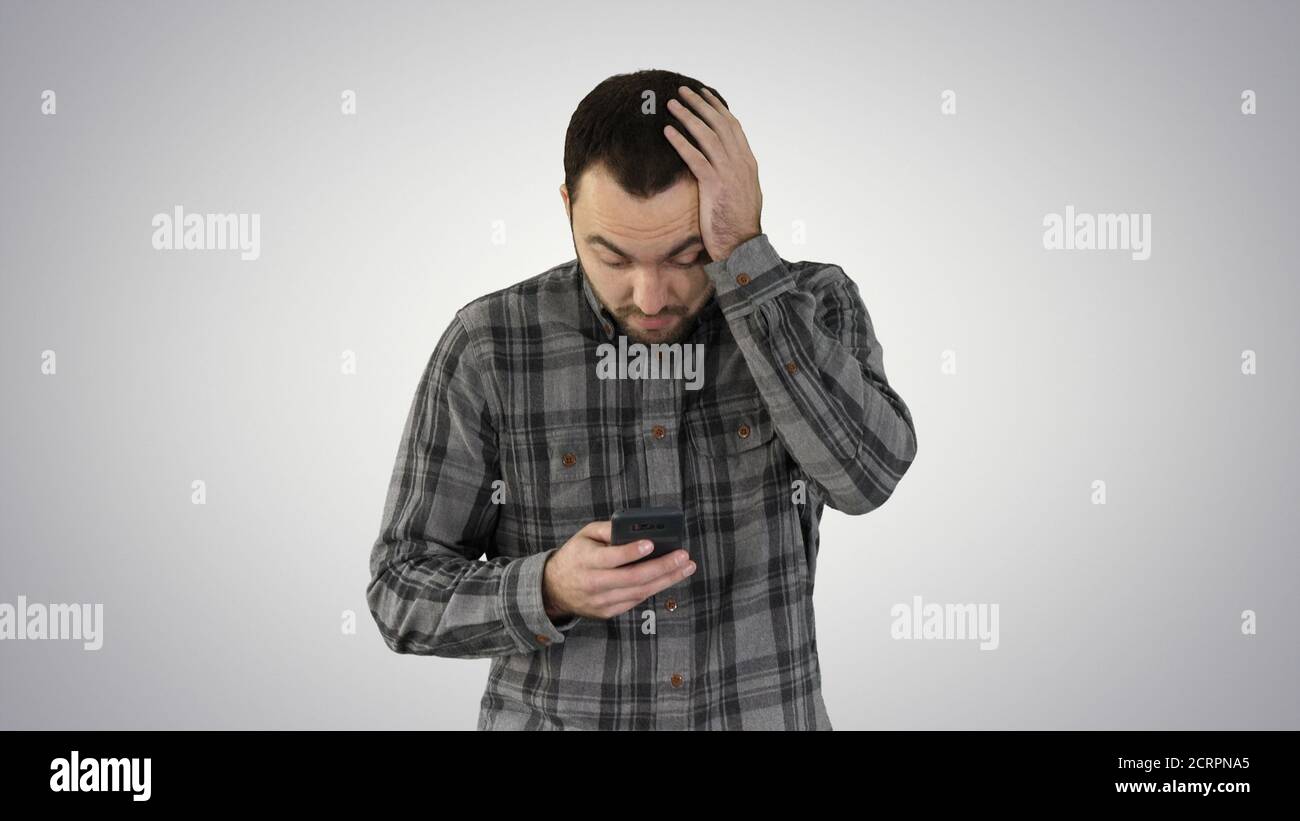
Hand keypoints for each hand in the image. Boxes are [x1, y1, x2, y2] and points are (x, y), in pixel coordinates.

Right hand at [542, 520, 696, 620]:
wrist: (554, 588)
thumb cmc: (575, 555)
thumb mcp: (585, 535)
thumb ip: (609, 529)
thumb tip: (635, 527)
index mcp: (585, 561)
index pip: (611, 558)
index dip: (632, 552)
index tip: (652, 544)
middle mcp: (593, 583)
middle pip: (633, 578)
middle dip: (662, 567)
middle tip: (683, 557)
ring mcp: (600, 601)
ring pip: (639, 592)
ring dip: (666, 580)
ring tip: (685, 567)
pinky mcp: (607, 612)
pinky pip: (635, 601)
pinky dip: (653, 589)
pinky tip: (668, 578)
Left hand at [663, 85, 762, 263]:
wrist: (743, 245)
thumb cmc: (739, 224)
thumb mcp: (741, 193)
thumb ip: (733, 175)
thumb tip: (721, 165)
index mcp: (747, 162)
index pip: (732, 126)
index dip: (717, 108)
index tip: (704, 96)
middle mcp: (740, 162)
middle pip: (719, 124)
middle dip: (700, 105)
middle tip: (683, 91)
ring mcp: (729, 173)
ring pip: (707, 136)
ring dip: (688, 117)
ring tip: (672, 104)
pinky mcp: (715, 185)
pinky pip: (695, 157)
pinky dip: (681, 142)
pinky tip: (667, 131)